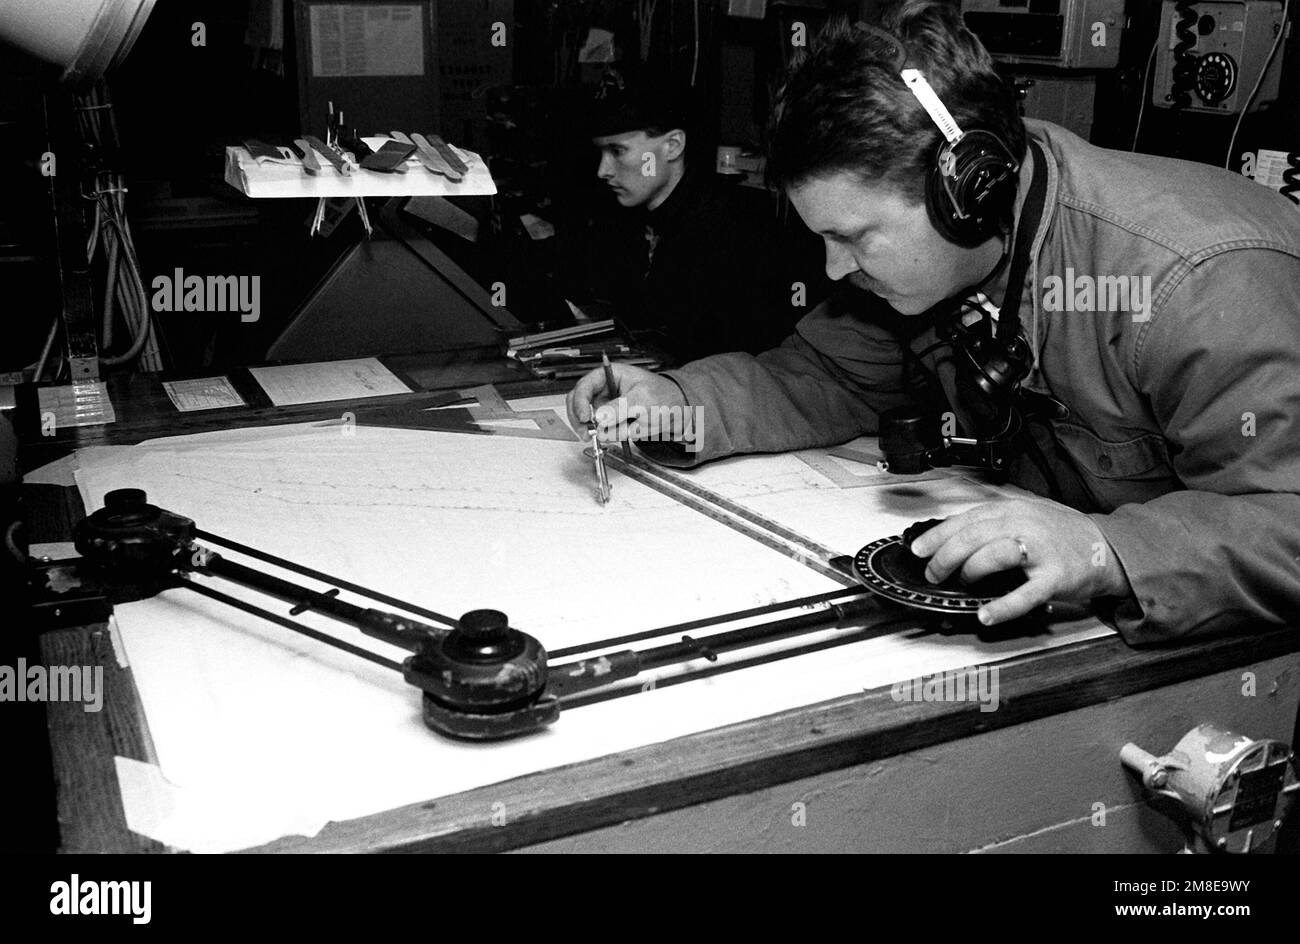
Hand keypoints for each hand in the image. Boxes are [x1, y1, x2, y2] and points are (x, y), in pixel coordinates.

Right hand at [565, 364, 685, 441]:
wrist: (678, 411)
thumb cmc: (664, 396)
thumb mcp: (643, 400)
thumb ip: (620, 408)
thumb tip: (600, 417)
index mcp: (610, 375)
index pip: (585, 386)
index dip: (580, 402)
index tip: (585, 418)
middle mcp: (604, 390)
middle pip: (577, 402)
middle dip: (579, 419)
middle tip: (586, 433)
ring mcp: (606, 406)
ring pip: (587, 420)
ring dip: (594, 430)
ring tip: (610, 434)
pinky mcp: (610, 421)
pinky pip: (601, 431)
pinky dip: (607, 436)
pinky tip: (620, 433)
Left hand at [907, 498, 1130, 624]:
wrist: (1106, 547)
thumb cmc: (1060, 535)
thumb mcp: (1025, 517)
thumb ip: (992, 525)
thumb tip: (952, 538)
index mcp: (1012, 510)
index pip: (965, 520)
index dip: (937, 535)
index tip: (918, 549)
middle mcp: (1024, 525)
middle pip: (972, 537)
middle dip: (945, 556)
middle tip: (933, 572)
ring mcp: (1040, 551)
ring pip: (992, 556)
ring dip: (969, 571)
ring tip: (961, 582)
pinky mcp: (1055, 577)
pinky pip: (1024, 594)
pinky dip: (1002, 606)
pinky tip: (986, 615)